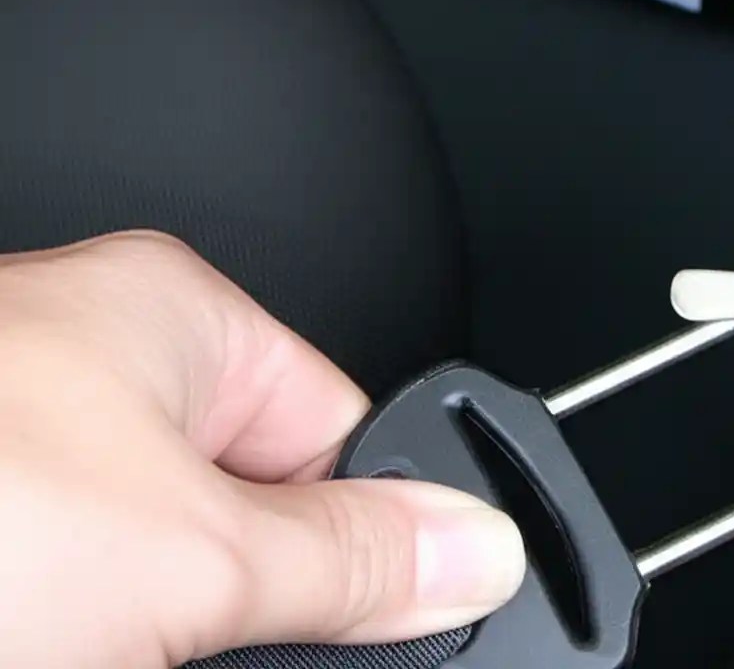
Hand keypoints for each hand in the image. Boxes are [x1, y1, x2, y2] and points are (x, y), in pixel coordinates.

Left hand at [0, 232, 525, 667]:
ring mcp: (28, 450)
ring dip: (178, 619)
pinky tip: (83, 643)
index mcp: (167, 312)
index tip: (408, 598)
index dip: (381, 522)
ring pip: (170, 557)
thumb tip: (473, 548)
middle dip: (263, 586)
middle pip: (260, 499)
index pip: (345, 421)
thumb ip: (353, 557)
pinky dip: (109, 628)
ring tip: (139, 643)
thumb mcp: (190, 556)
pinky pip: (97, 581)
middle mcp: (95, 362)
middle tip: (241, 640)